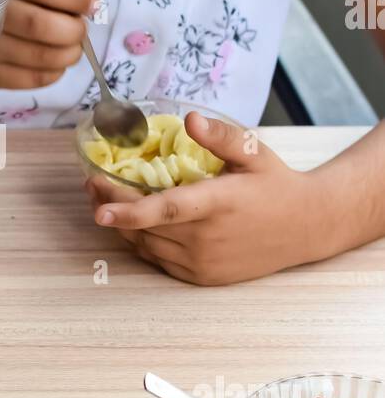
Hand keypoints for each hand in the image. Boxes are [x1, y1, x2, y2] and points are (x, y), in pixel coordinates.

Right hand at [0, 0, 97, 89]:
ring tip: (71, 50)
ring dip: (67, 55)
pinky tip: (56, 65)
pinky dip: (53, 74)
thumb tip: (91, 6)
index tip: (93, 6)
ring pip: (40, 56)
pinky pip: (31, 79)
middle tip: (79, 31)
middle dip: (73, 31)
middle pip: (42, 25)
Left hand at [85, 113, 321, 285]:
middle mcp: (207, 239)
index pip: (165, 210)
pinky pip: (159, 261)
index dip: (128, 212)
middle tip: (92, 184)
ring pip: (147, 246)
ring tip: (105, 201)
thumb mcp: (254, 152)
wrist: (306, 226)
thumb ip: (221, 136)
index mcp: (218, 204)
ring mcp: (204, 262)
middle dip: (111, 207)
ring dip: (123, 227)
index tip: (99, 210)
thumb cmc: (276, 184)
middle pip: (145, 228)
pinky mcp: (202, 277)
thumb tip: (190, 119)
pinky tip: (135, 223)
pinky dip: (142, 243)